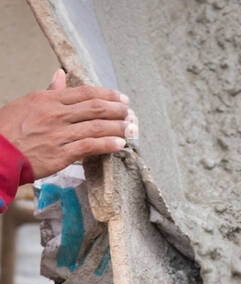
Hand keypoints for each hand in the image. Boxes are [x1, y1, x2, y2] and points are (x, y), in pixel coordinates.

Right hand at [0, 70, 129, 178]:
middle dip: (117, 109)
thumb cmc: (9, 129)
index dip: (107, 94)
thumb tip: (60, 75)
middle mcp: (56, 114)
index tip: (121, 97)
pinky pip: (89, 147)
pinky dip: (107, 144)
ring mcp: (59, 134)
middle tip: (130, 113)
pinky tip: (119, 144)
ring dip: (117, 127)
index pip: (85, 92)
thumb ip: (49, 91)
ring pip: (95, 127)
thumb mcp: (28, 102)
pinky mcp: (60, 155)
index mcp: (49, 99)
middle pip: (94, 108)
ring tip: (131, 129)